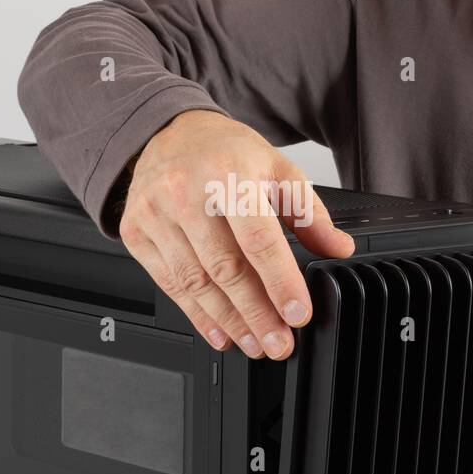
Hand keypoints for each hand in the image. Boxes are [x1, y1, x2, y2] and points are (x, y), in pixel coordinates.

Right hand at [118, 110, 355, 358]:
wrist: (167, 131)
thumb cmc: (224, 151)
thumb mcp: (276, 168)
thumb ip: (308, 212)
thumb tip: (336, 248)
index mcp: (228, 173)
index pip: (258, 239)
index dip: (280, 282)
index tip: (297, 314)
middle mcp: (186, 192)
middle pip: (225, 267)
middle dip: (256, 313)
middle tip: (278, 342)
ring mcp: (156, 214)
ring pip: (195, 282)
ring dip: (228, 321)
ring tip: (254, 342)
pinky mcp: (135, 232)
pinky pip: (168, 283)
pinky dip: (196, 314)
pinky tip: (220, 332)